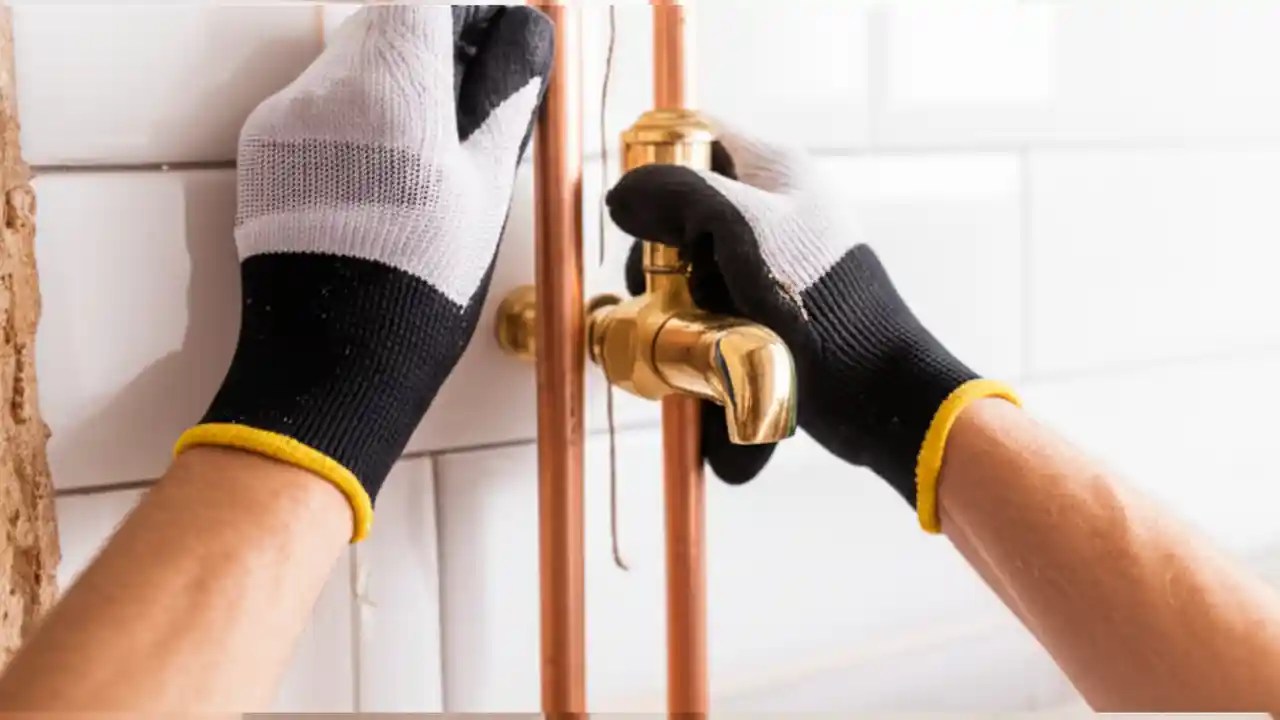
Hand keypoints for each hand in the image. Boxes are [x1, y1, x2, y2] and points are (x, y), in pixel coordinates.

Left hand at [176, 6, 552, 540]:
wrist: (333, 362)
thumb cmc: (421, 282)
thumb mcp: (484, 187)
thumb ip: (504, 99)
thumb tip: (527, 38)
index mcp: (391, 89)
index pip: (426, 3)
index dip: (469, 18)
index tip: (496, 49)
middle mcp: (325, 88)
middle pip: (385, 28)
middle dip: (432, 51)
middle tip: (472, 104)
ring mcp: (285, 119)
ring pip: (350, 66)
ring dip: (394, 86)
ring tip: (430, 154)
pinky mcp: (262, 152)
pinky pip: (317, 108)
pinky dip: (356, 121)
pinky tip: (383, 179)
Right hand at [606, 125, 1018, 529]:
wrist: (872, 386)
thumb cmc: (819, 299)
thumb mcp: (744, 229)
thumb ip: (680, 196)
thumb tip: (622, 196)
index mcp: (774, 168)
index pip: (698, 135)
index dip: (659, 165)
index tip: (642, 214)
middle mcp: (773, 206)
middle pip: (684, 207)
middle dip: (661, 250)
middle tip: (667, 285)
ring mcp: (773, 257)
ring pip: (692, 261)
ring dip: (676, 295)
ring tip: (691, 324)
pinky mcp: (772, 304)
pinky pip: (712, 301)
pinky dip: (698, 323)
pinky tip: (701, 346)